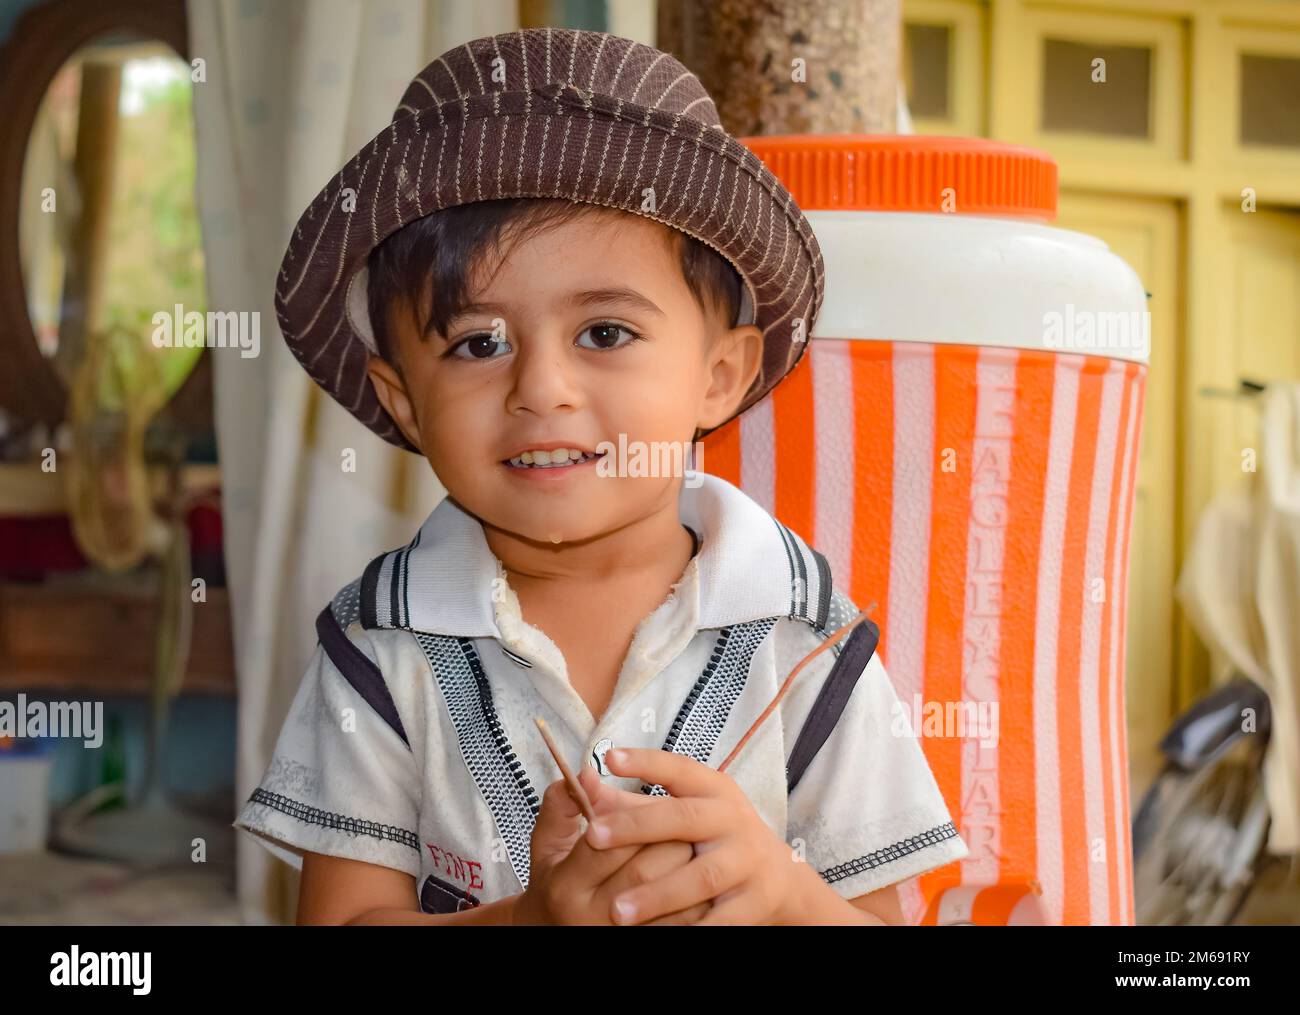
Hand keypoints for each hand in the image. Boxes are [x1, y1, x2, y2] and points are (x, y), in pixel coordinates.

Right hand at [514, 764, 706, 924]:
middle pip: (643, 871)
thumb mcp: (547, 843)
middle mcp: (592, 916)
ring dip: (689, 868)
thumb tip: (588, 773)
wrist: (555, 931)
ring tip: (695, 847)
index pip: (610, 845)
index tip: (655, 804)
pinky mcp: (642, 943)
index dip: (637, 819)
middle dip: (670, 839)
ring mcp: (620, 936)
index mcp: (566, 885)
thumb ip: (562, 805)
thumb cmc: (556, 882)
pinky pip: (681, 924)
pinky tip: (699, 880)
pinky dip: (697, 900)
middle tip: (686, 822)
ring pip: (669, 900)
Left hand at [583, 748, 815, 925]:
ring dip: (658, 894)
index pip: (679, 769)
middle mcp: (733, 819)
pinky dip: (691, 929)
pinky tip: (658, 936)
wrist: (780, 877)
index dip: (646, 762)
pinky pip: (719, 920)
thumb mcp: (684, 812)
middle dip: (636, 826)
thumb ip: (634, 803)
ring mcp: (747, 861)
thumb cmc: (714, 838)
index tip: (608, 758)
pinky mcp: (754, 901)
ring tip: (617, 910)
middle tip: (591, 837)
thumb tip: (584, 782)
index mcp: (714, 791)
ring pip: (701, 876)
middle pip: (684, 818)